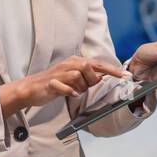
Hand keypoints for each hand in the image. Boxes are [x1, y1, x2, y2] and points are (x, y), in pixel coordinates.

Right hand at [0, 55, 126, 114]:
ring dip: (79, 88)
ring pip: (79, 78)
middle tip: (82, 86)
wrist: (30, 89)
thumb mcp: (73, 78)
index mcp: (74, 61)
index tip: (125, 76)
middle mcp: (68, 64)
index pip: (97, 64)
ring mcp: (59, 73)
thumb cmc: (54, 84)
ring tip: (72, 91)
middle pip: (89, 69)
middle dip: (90, 81)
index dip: (112, 70)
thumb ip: (87, 77)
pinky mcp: (51, 83)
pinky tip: (70, 94)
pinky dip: (70, 92)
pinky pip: (66, 87)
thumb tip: (102, 77)